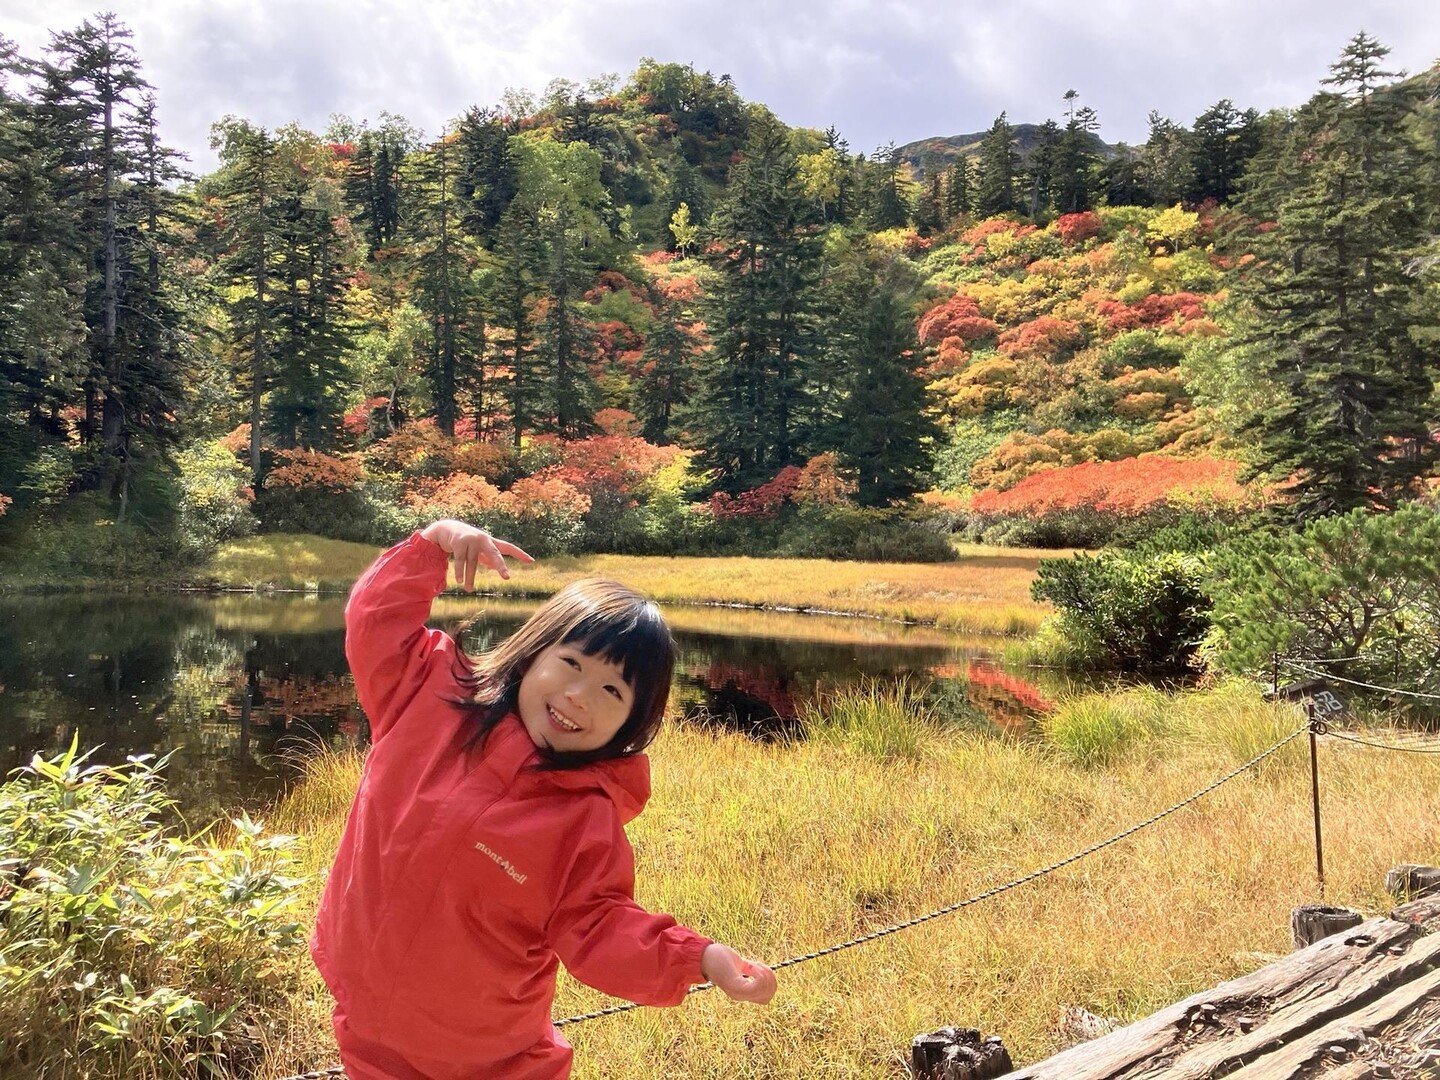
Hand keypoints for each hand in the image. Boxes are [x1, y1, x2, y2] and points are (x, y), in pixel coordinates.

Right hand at [419, 519, 533, 588]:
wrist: (448, 529)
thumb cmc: (468, 541)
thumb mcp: (480, 550)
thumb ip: (488, 558)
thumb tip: (495, 568)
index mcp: (491, 542)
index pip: (509, 548)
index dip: (520, 554)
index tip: (531, 561)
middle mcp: (484, 539)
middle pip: (495, 554)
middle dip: (500, 566)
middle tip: (507, 578)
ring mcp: (472, 540)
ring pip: (472, 562)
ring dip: (470, 577)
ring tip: (469, 590)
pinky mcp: (459, 542)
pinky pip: (460, 560)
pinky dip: (460, 571)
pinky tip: (460, 581)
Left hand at [701, 943, 775, 1004]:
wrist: (702, 955)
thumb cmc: (719, 958)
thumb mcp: (740, 964)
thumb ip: (750, 970)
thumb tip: (764, 971)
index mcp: (742, 992)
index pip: (766, 998)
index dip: (770, 983)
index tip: (760, 967)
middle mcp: (740, 996)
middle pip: (767, 997)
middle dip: (770, 979)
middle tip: (758, 965)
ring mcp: (738, 992)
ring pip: (765, 992)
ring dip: (766, 976)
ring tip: (753, 964)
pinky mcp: (735, 986)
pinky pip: (756, 986)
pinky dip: (760, 974)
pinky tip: (752, 965)